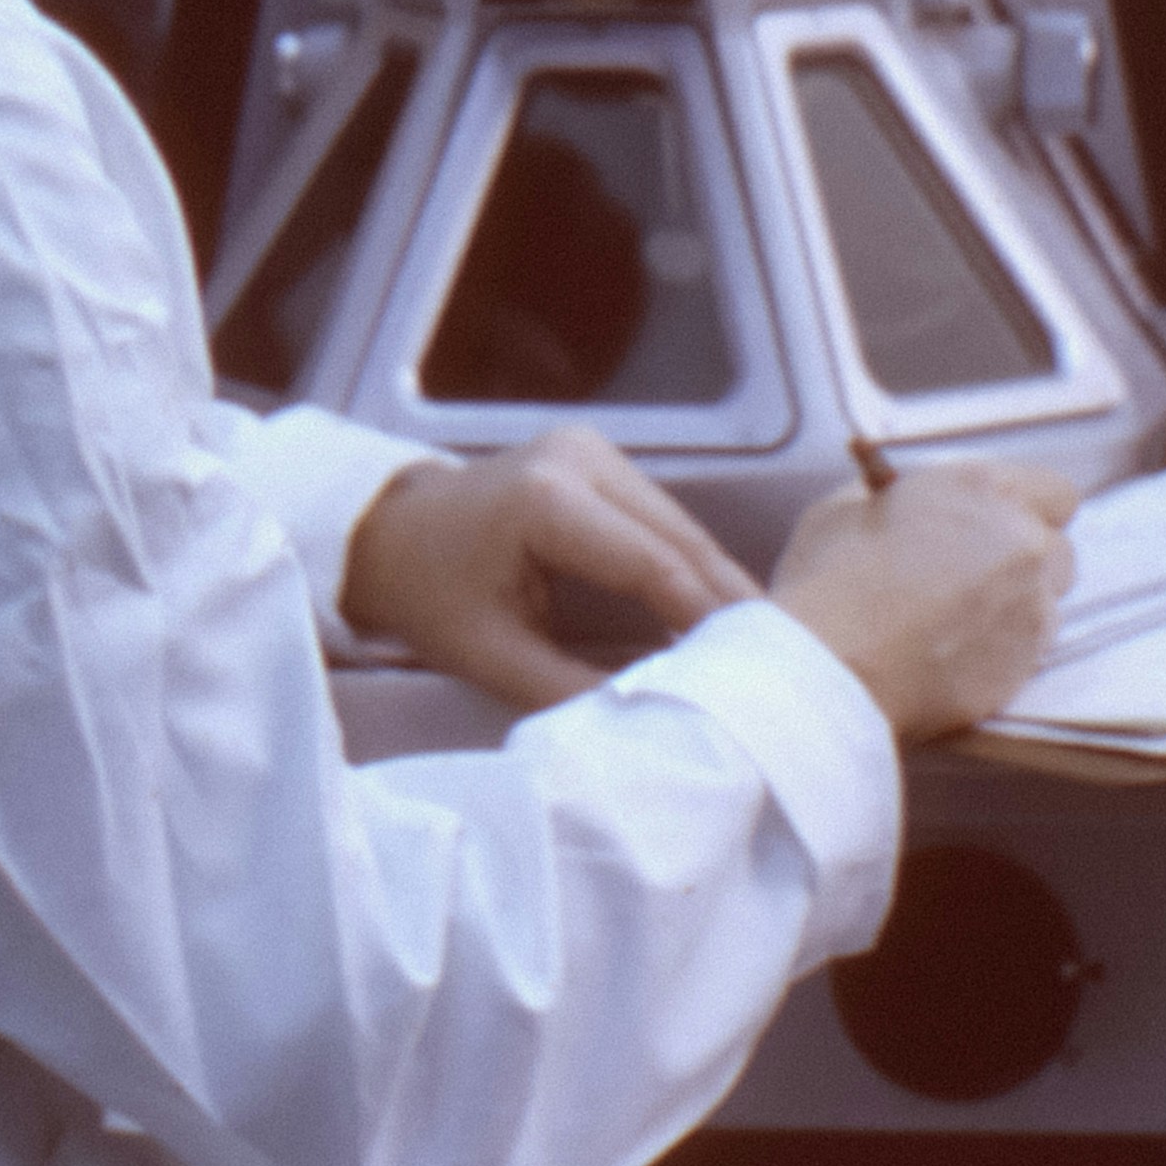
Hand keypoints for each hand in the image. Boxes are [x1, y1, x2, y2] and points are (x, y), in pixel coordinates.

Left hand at [340, 430, 761, 713]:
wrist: (388, 534)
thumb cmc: (431, 596)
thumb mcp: (491, 655)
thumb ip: (571, 688)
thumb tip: (652, 715)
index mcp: (546, 499)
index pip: (650, 562)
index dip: (703, 616)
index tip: (747, 665)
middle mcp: (578, 457)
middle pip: (678, 536)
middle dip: (727, 599)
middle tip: (778, 658)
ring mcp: (591, 449)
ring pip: (679, 523)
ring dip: (716, 580)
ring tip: (757, 641)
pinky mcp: (596, 457)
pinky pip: (660, 516)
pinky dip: (689, 561)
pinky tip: (718, 607)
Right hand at [771, 462, 1074, 745]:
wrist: (831, 669)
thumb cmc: (830, 582)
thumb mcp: (851, 506)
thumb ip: (907, 495)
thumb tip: (922, 501)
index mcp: (985, 490)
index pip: (1053, 492)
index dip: (1028, 510)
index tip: (1001, 526)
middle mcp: (1022, 543)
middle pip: (1056, 551)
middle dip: (1025, 562)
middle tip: (975, 577)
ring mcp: (1030, 609)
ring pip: (1045, 606)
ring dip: (1013, 610)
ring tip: (953, 625)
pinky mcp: (1023, 667)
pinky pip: (1026, 655)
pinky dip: (999, 654)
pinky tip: (950, 658)